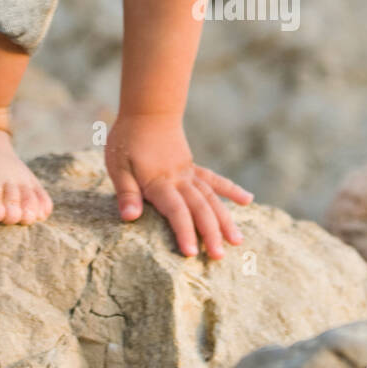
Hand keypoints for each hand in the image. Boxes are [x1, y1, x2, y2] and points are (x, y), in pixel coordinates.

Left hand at [105, 113, 252, 258]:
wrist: (147, 110)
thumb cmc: (127, 138)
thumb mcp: (118, 165)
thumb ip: (126, 192)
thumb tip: (130, 217)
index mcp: (159, 182)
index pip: (175, 211)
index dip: (184, 232)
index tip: (191, 254)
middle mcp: (178, 180)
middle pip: (199, 208)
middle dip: (210, 234)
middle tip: (219, 257)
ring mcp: (188, 173)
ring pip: (211, 198)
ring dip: (224, 219)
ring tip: (238, 241)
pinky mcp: (192, 167)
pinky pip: (214, 180)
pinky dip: (231, 189)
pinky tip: (248, 199)